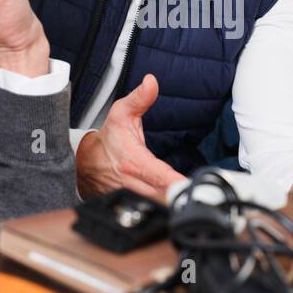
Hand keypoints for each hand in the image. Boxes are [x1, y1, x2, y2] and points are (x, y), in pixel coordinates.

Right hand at [77, 74, 185, 200]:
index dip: (176, 183)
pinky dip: (168, 207)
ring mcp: (136, 198)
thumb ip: (139, 99)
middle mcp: (135, 184)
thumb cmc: (108, 141)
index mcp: (135, 162)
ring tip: (196, 197)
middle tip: (205, 192)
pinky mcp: (136, 206)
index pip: (160, 176)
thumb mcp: (121, 114)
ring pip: (162, 206)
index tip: (192, 186)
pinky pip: (156, 209)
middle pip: (166, 196)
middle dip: (184, 196)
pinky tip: (180, 204)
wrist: (86, 164)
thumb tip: (151, 83)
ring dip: (178, 203)